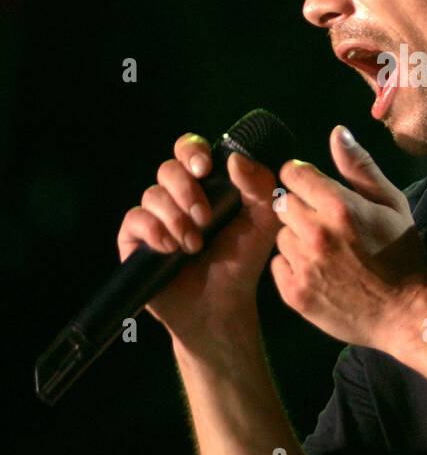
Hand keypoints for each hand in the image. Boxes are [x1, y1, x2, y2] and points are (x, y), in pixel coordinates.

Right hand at [117, 133, 282, 345]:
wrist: (221, 304)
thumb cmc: (241, 261)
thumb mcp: (263, 221)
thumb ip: (259, 186)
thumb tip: (235, 159)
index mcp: (205, 185)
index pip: (189, 150)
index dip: (192, 151)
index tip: (205, 168)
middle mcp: (176, 196)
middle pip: (168, 168)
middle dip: (187, 190)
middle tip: (206, 218)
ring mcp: (154, 217)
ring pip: (152, 194)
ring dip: (176, 218)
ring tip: (194, 245)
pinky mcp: (135, 240)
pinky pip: (134, 219)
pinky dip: (154, 231)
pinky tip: (170, 248)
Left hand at [269, 126, 426, 350]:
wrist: (405, 313)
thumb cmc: (402, 253)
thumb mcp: (391, 203)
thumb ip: (359, 167)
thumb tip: (336, 132)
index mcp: (339, 206)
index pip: (292, 173)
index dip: (303, 179)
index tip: (314, 191)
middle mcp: (316, 233)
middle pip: (282, 203)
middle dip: (300, 209)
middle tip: (325, 225)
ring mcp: (303, 265)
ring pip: (281, 235)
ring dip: (297, 238)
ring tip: (325, 252)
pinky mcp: (294, 293)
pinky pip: (278, 265)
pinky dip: (293, 266)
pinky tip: (319, 272)